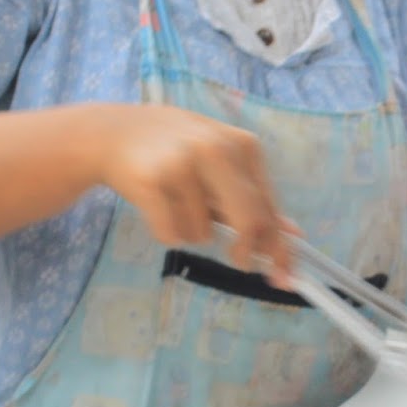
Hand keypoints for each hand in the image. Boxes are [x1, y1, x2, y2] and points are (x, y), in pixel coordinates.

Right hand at [92, 103, 293, 285]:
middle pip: (248, 222)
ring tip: (177, 203)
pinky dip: (168, 233)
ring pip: (203, 233)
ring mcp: (182, 165)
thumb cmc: (176, 149)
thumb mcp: (222, 160)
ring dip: (193, 232)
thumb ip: (255, 195)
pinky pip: (172, 234)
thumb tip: (293, 234)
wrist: (112, 132)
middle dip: (246, 250)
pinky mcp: (151, 182)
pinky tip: (158, 207)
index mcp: (242, 146)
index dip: (279, 246)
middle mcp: (216, 150)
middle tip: (241, 262)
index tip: (286, 274)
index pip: (269, 206)